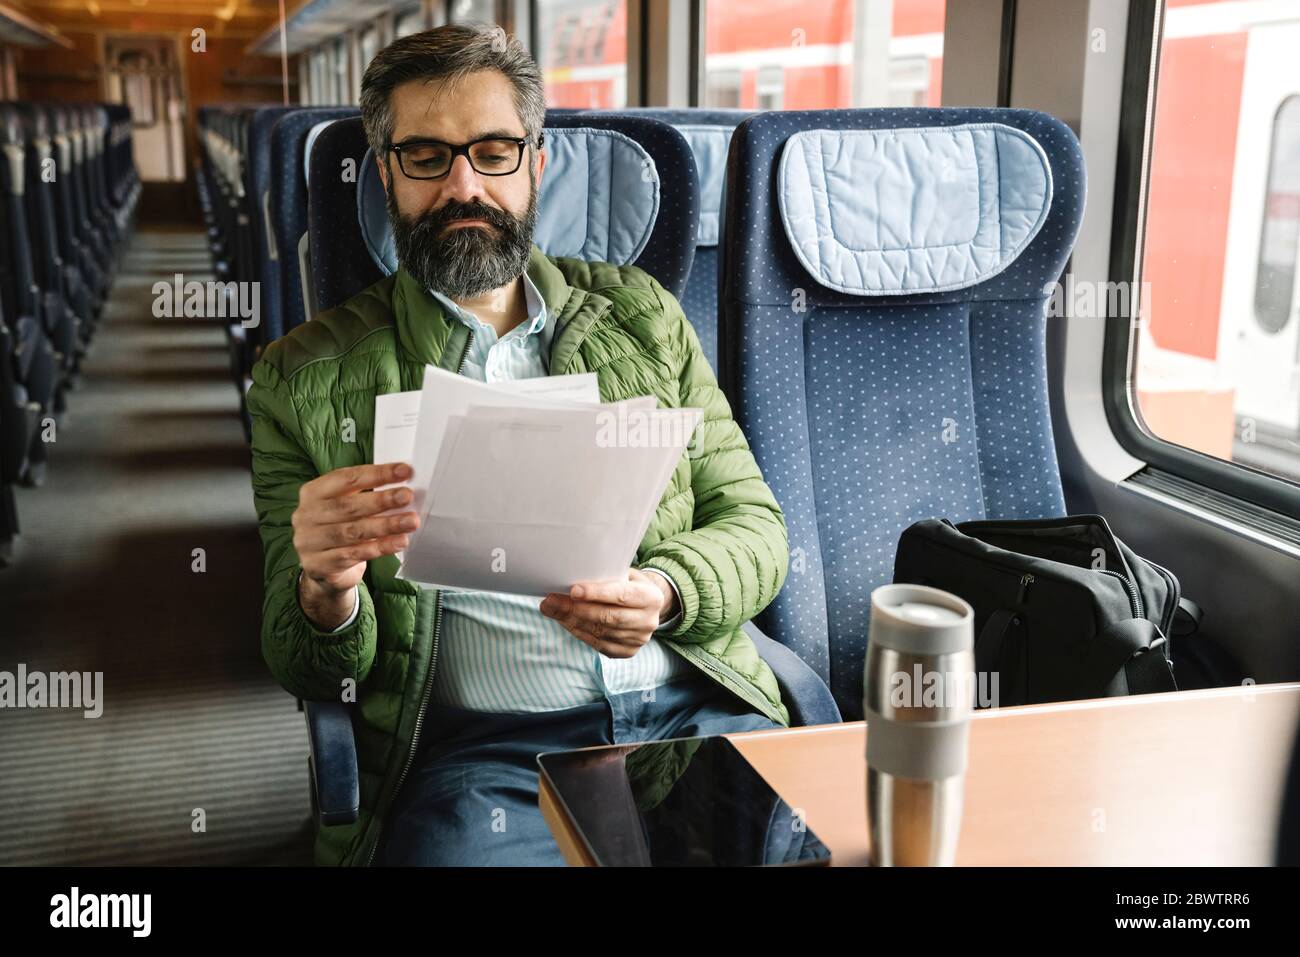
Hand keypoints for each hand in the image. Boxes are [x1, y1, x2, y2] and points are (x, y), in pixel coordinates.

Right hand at [292, 462, 420, 626]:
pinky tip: (399, 542)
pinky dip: (381, 547)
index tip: (404, 471)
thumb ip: (365, 496)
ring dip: (386, 525)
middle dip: (382, 500)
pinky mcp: (319, 565)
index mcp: (312, 493)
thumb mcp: (344, 508)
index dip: (376, 474)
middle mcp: (306, 515)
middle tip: (407, 496)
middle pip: (348, 506)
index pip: (346, 478)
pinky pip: (355, 554)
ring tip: (411, 521)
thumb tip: (402, 486)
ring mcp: (310, 542)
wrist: (320, 571)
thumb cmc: (338, 529)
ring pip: (354, 531)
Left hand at [540, 568, 677, 658]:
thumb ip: (606, 577)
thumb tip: (569, 578)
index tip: (573, 591)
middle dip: (575, 609)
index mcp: (651, 597)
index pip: (622, 595)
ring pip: (599, 632)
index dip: (596, 593)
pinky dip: (578, 632)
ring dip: (571, 621)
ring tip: (552, 609)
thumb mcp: (625, 574)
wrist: (647, 606)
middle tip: (551, 601)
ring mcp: (638, 639)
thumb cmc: (629, 584)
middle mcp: (648, 621)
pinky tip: (564, 621)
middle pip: (607, 617)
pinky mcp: (627, 652)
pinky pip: (598, 644)